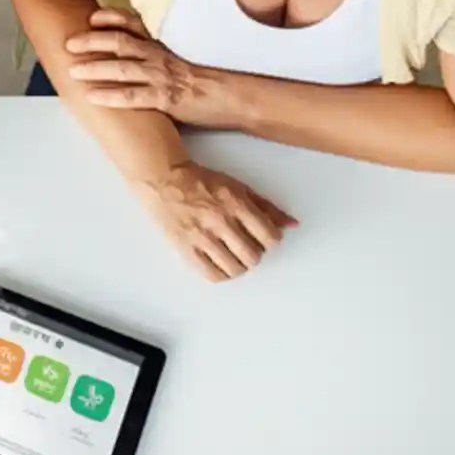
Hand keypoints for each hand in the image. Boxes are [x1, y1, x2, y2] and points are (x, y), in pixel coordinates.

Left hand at [66, 9, 248, 128]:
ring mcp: (161, 77)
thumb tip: (130, 58)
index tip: (92, 16)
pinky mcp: (165, 99)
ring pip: (122, 68)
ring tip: (73, 71)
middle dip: (92, 42)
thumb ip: (155, 58)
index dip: (111, 18)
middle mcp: (158, 57)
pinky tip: (92, 96)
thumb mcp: (177, 62)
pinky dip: (110, 95)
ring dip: (95, 67)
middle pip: (120, 42)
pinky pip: (133, 96)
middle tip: (69, 43)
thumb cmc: (205, 83)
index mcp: (161, 47)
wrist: (232, 97)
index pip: (134, 24)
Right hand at [138, 162, 296, 281]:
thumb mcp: (237, 187)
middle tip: (247, 246)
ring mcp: (201, 236)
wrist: (163, 180)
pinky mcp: (185, 248)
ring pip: (235, 268)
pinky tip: (220, 263)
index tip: (264, 238)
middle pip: (253, 256)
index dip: (271, 240)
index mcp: (235, 203)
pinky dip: (222, 274)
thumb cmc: (201, 182)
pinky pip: (212, 274)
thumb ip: (266, 207)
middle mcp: (219, 220)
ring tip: (233, 255)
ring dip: (239, 265)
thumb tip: (291, 224)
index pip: (269, 236)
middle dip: (255, 254)